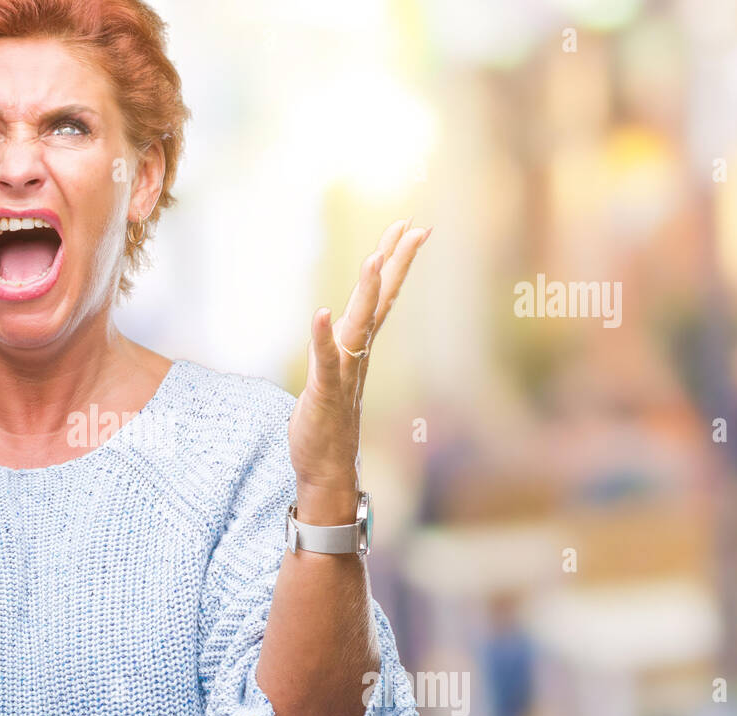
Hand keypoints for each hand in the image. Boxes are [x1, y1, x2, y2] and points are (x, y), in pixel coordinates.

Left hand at [287, 218, 430, 523]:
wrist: (326, 467)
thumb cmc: (328, 420)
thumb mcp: (333, 372)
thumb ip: (340, 344)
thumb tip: (341, 319)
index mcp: (359, 345)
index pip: (382, 295)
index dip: (397, 260)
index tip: (413, 226)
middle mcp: (358, 354)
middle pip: (380, 299)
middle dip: (395, 261)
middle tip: (414, 226)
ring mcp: (344, 372)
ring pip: (358, 325)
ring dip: (367, 292)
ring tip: (373, 258)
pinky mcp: (325, 391)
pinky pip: (326, 361)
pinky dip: (323, 337)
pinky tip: (321, 313)